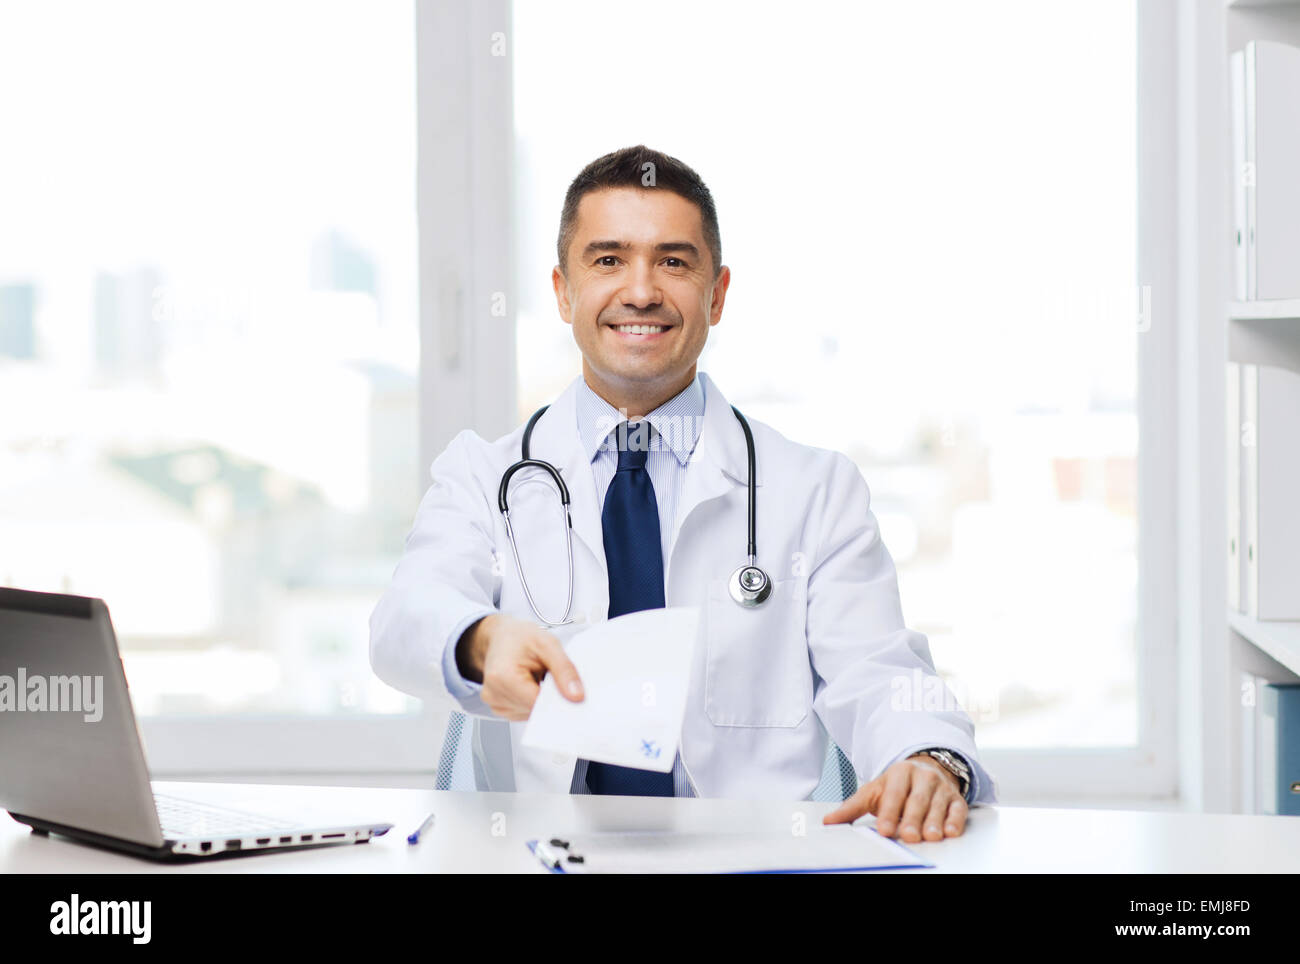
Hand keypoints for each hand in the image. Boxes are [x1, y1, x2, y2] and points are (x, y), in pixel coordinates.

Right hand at [456, 613, 583, 720]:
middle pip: (535, 711)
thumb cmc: (520, 637)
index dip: (558, 698)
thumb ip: (564, 670)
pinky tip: (531, 684)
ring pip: (531, 714)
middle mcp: (493, 694)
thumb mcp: (548, 644)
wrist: (501, 636)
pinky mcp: (499, 708)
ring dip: (540, 698)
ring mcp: (494, 703)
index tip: (568, 688)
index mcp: (503, 677)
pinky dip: (532, 700)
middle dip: (549, 697)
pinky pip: (525, 712)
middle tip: (550, 675)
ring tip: (537, 676)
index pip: (538, 704)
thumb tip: (576, 696)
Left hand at [822, 754, 967, 841]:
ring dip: (935, 821)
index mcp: (899, 773)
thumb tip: (828, 821)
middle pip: (917, 800)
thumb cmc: (898, 785)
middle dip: (913, 818)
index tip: (884, 829)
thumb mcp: (874, 790)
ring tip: (931, 836)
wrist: (927, 769)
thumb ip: (853, 807)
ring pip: (938, 805)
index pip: (894, 793)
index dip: (889, 812)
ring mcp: (941, 788)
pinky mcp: (956, 799)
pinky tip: (951, 831)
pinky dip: (956, 821)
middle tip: (909, 835)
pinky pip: (958, 809)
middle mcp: (922, 778)